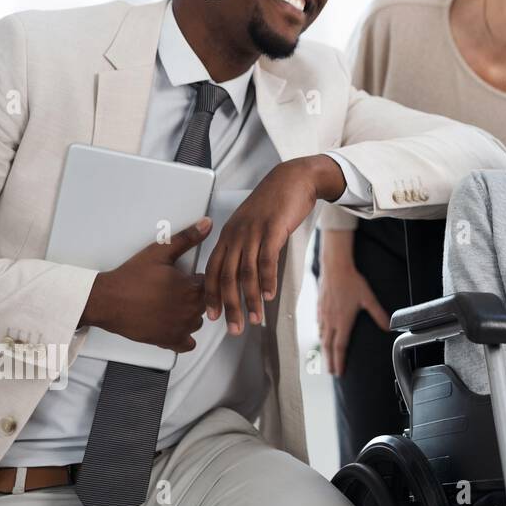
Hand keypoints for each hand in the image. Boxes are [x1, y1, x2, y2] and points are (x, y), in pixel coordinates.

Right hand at [82, 217, 212, 351]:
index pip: (211, 283)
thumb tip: (207, 224)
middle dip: (195, 296)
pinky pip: (187, 344)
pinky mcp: (167, 341)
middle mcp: (190, 310)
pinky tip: (173, 326)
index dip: (198, 279)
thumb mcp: (160, 251)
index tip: (187, 277)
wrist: (107, 300)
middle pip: (206, 303)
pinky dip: (183, 337)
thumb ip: (187, 237)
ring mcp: (180, 327)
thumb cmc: (131, 277)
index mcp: (192, 288)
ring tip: (172, 305)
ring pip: (197, 322)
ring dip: (190, 315)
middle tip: (176, 290)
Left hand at [203, 155, 344, 334]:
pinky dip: (267, 280)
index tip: (212, 316)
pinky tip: (269, 294)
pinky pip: (267, 259)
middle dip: (230, 306)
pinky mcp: (273, 229)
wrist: (293, 179)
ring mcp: (254, 231)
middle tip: (234, 327)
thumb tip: (241, 272)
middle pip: (228, 276)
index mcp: (228, 234)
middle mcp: (236, 234)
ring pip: (246, 272)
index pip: (214, 270)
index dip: (212, 295)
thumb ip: (243, 245)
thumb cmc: (273, 203)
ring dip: (250, 299)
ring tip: (256, 317)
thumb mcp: (250, 223)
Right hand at [317, 235, 387, 375]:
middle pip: (328, 346)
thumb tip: (389, 327)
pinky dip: (320, 334)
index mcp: (343, 321)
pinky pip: (318, 325)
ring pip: (322, 336)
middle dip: (329, 361)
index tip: (339, 373)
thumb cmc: (352, 282)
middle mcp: (330, 321)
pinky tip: (322, 335)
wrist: (335, 268)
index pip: (340, 347)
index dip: (339, 362)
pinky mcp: (319, 307)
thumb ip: (379, 314)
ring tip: (327, 356)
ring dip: (324, 348)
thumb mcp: (368, 299)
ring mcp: (323, 314)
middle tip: (330, 372)